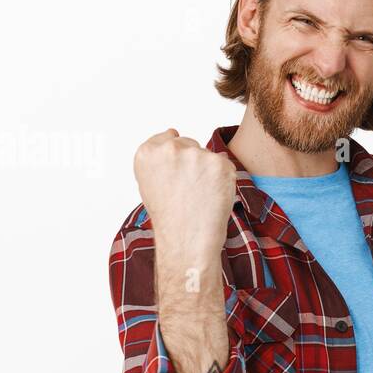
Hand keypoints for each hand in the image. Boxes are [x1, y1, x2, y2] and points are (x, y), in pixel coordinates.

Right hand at [133, 128, 236, 258]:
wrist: (187, 240)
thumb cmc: (169, 217)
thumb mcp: (149, 183)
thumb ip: (159, 156)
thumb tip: (174, 132)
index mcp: (148, 152)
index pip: (168, 137)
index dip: (176, 156)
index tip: (177, 174)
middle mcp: (170, 149)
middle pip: (189, 143)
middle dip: (193, 162)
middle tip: (190, 191)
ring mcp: (196, 154)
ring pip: (208, 156)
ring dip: (208, 171)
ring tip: (200, 196)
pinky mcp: (220, 163)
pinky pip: (225, 166)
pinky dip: (223, 180)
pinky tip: (213, 197)